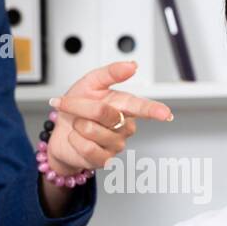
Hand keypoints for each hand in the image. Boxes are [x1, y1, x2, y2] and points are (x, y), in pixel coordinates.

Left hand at [44, 60, 172, 176]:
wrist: (60, 131)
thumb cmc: (78, 108)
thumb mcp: (90, 83)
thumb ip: (111, 73)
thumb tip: (132, 65)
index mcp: (125, 106)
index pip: (143, 108)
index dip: (155, 110)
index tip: (165, 113)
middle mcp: (124, 126)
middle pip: (103, 112)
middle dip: (80, 107)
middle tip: (72, 106)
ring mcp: (116, 144)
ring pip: (91, 129)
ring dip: (77, 124)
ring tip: (79, 126)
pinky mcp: (104, 160)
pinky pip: (87, 147)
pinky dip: (74, 140)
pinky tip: (78, 139)